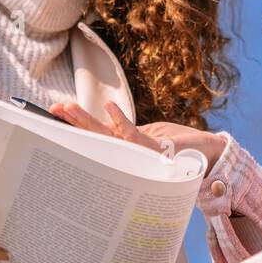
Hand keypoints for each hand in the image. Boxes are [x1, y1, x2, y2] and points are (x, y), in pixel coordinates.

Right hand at [49, 100, 227, 170]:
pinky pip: (134, 136)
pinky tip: (109, 107)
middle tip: (51, 112)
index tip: (54, 113)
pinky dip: (121, 121)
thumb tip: (110, 120)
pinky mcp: (156, 150)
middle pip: (96, 136)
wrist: (210, 155)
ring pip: (108, 137)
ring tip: (66, 109)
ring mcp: (141, 153)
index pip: (97, 134)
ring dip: (87, 122)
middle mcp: (130, 152)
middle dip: (73, 124)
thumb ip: (131, 133)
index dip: (76, 125)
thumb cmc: (181, 145)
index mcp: (127, 146)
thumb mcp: (151, 135)